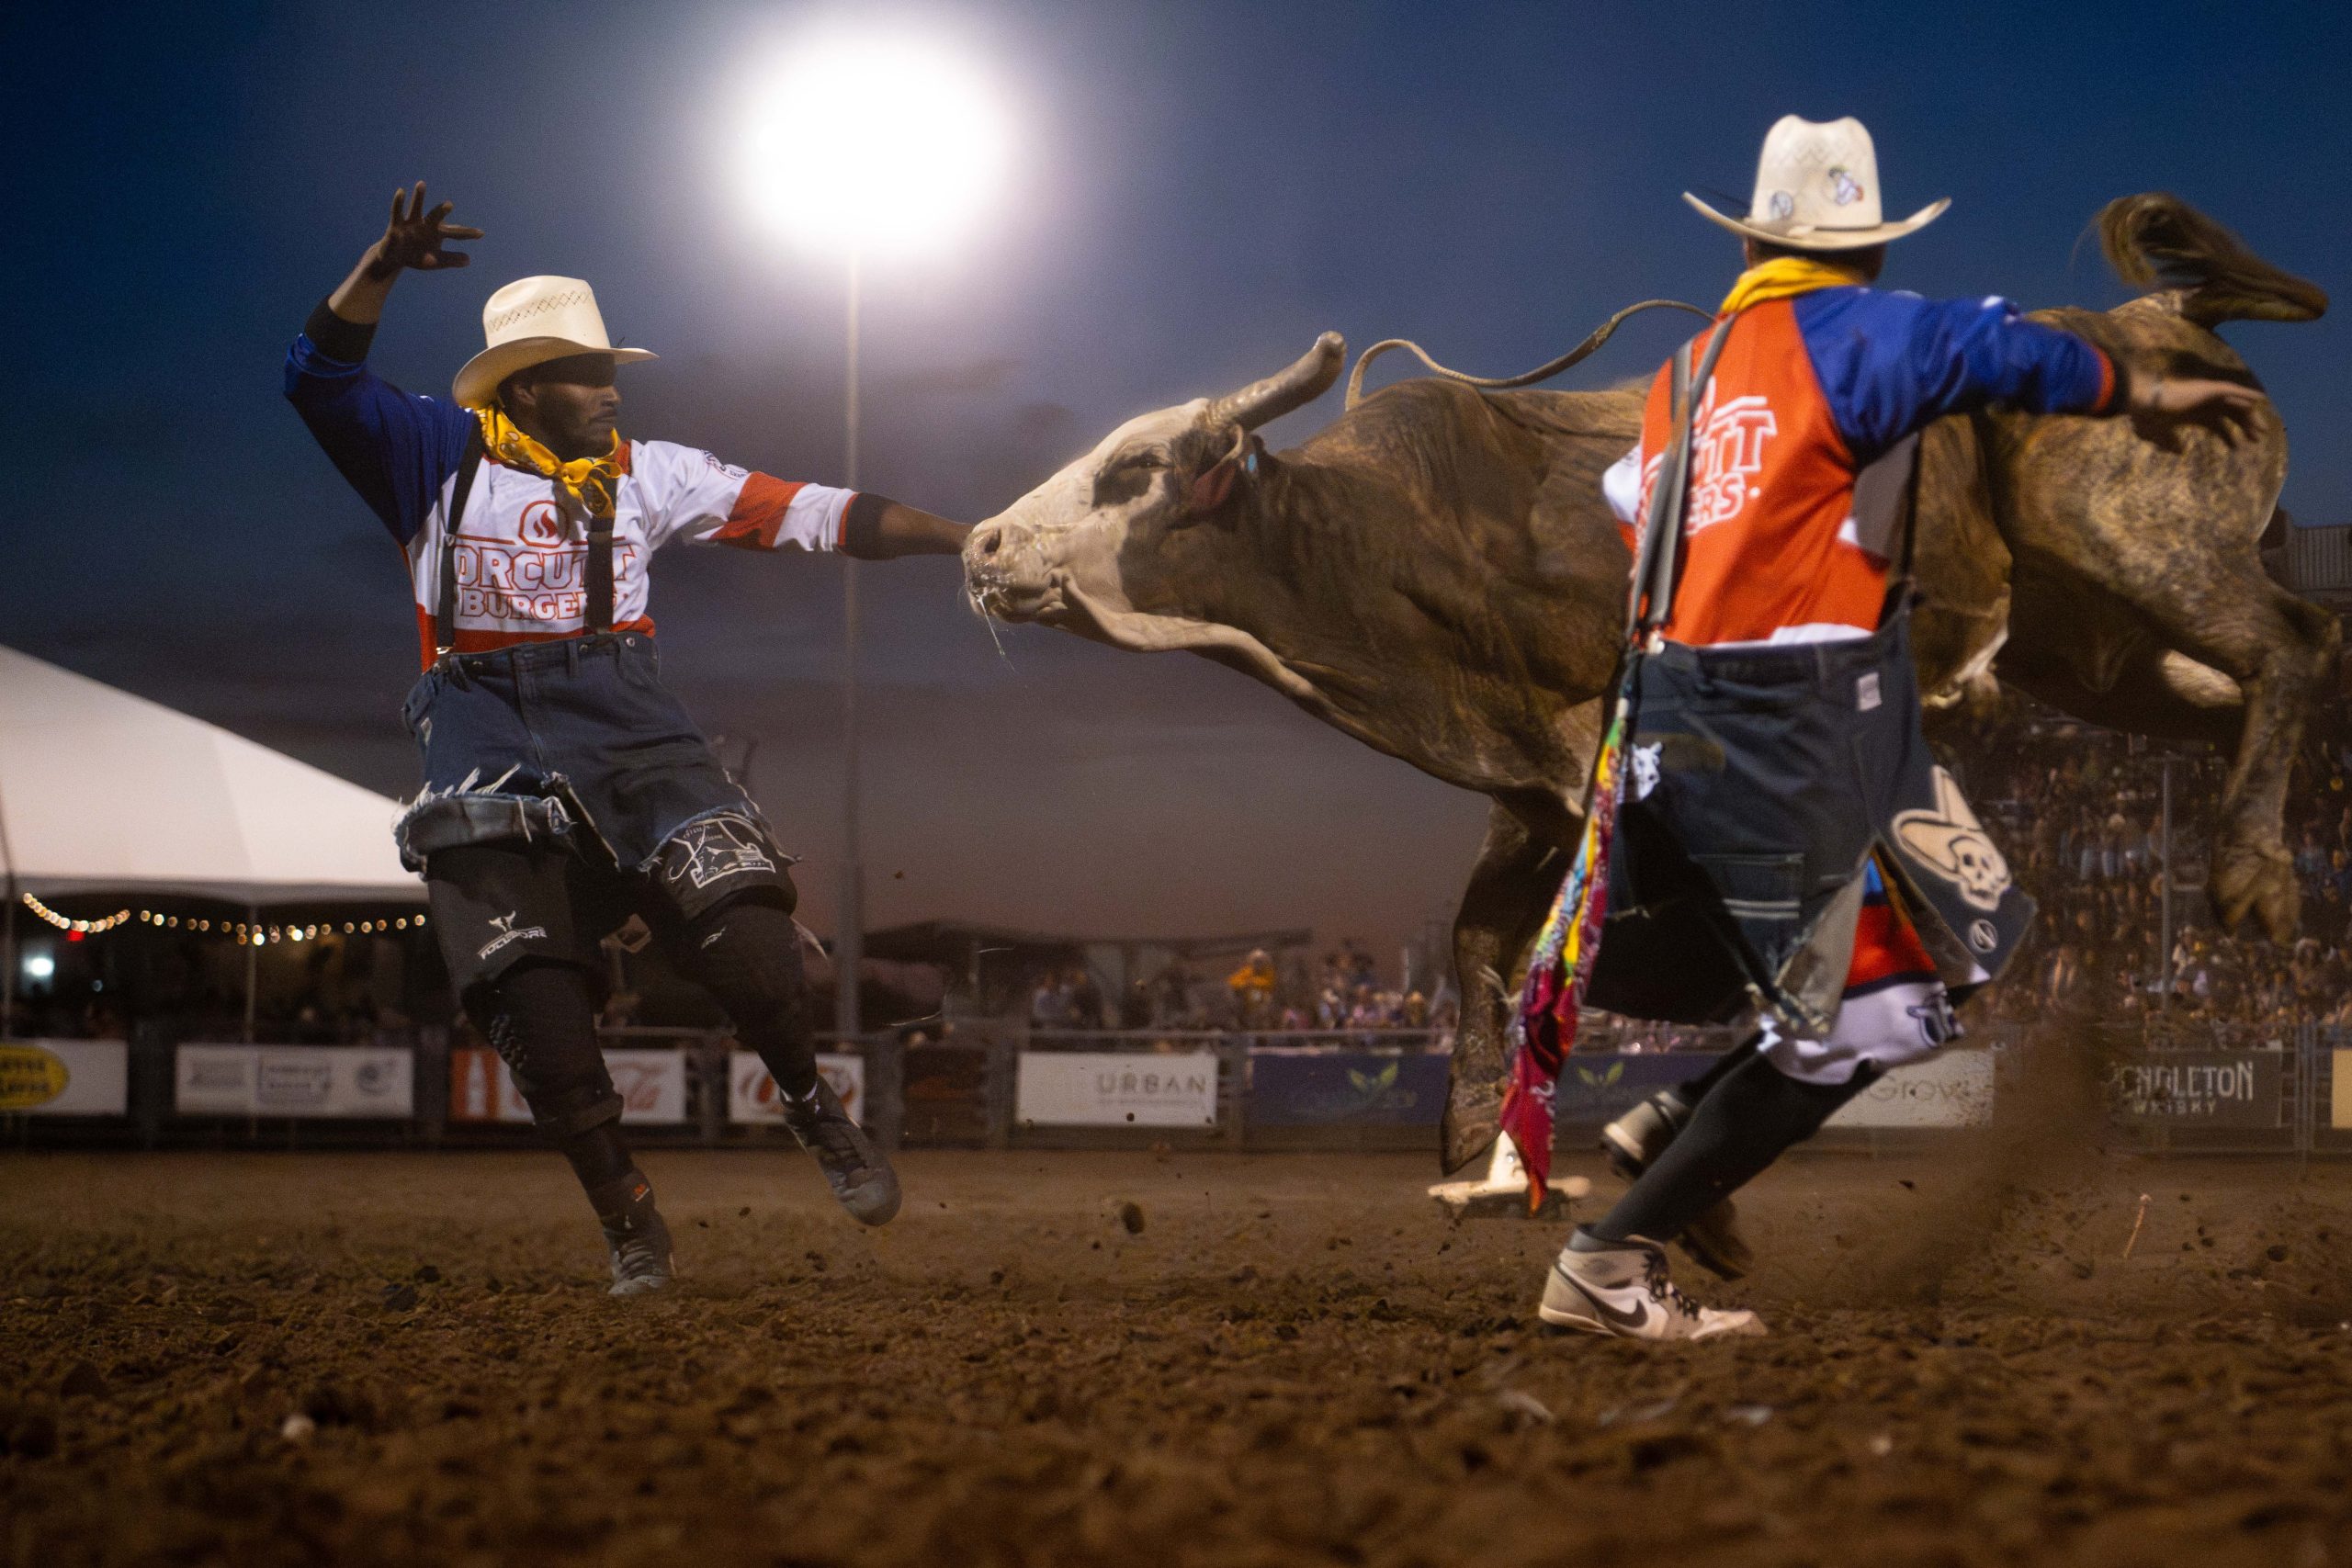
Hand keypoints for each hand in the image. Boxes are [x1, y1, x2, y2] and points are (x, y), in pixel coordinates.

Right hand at [362, 181, 482, 279]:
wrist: (395, 258)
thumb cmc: (417, 256)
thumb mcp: (435, 261)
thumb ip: (450, 259)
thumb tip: (468, 260)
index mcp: (437, 233)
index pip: (454, 232)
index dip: (466, 233)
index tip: (481, 234)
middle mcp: (426, 224)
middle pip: (435, 216)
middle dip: (441, 211)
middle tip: (449, 204)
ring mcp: (411, 223)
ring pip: (416, 208)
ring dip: (419, 197)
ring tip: (421, 183)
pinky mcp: (396, 225)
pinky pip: (397, 212)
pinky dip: (398, 203)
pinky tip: (401, 191)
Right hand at [2128, 371, 2265, 448]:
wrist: (2142, 403)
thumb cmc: (2146, 418)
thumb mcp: (2158, 435)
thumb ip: (2170, 442)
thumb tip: (2180, 451)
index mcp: (2194, 414)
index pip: (2218, 425)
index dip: (2229, 436)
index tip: (2239, 447)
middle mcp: (2203, 404)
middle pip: (2231, 415)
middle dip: (2245, 426)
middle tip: (2258, 437)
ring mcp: (2207, 395)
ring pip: (2235, 405)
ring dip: (2250, 415)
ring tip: (2263, 428)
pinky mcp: (2208, 388)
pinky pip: (2232, 390)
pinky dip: (2246, 393)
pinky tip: (2259, 399)